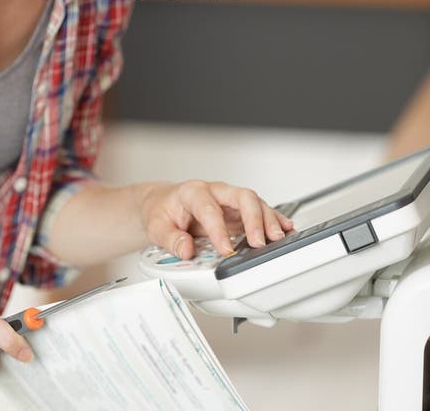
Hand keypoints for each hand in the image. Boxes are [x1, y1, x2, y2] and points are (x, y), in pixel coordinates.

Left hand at [140, 179, 293, 259]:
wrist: (162, 202)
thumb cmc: (162, 211)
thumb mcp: (157, 227)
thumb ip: (171, 239)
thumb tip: (187, 250)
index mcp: (193, 192)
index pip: (209, 208)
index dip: (218, 229)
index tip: (224, 249)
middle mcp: (215, 192)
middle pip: (241, 197)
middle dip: (253, 218)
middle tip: (258, 241)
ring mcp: (228, 201)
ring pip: (254, 203)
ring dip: (267, 220)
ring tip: (277, 238)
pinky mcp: (237, 212)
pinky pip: (259, 211)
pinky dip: (273, 219)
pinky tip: (285, 228)